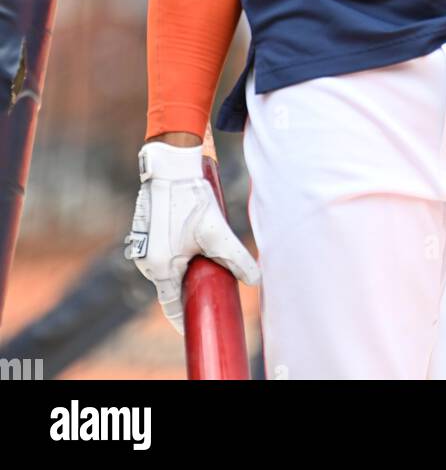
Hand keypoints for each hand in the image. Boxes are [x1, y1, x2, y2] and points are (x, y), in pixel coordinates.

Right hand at [122, 141, 260, 334]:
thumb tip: (255, 280)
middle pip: (170, 285)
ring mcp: (142, 245)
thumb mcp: (217, 232)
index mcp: (161, 267)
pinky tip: (192, 243)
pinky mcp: (145, 231)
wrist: (170, 166)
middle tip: (211, 290)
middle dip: (189, 289)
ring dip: (184, 268)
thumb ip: (236, 259)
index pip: (172, 305)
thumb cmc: (190, 199)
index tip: (196, 327)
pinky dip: (176, 254)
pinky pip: (162, 251)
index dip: (185, 319)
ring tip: (205, 262)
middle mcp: (147, 261)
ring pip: (167, 267)